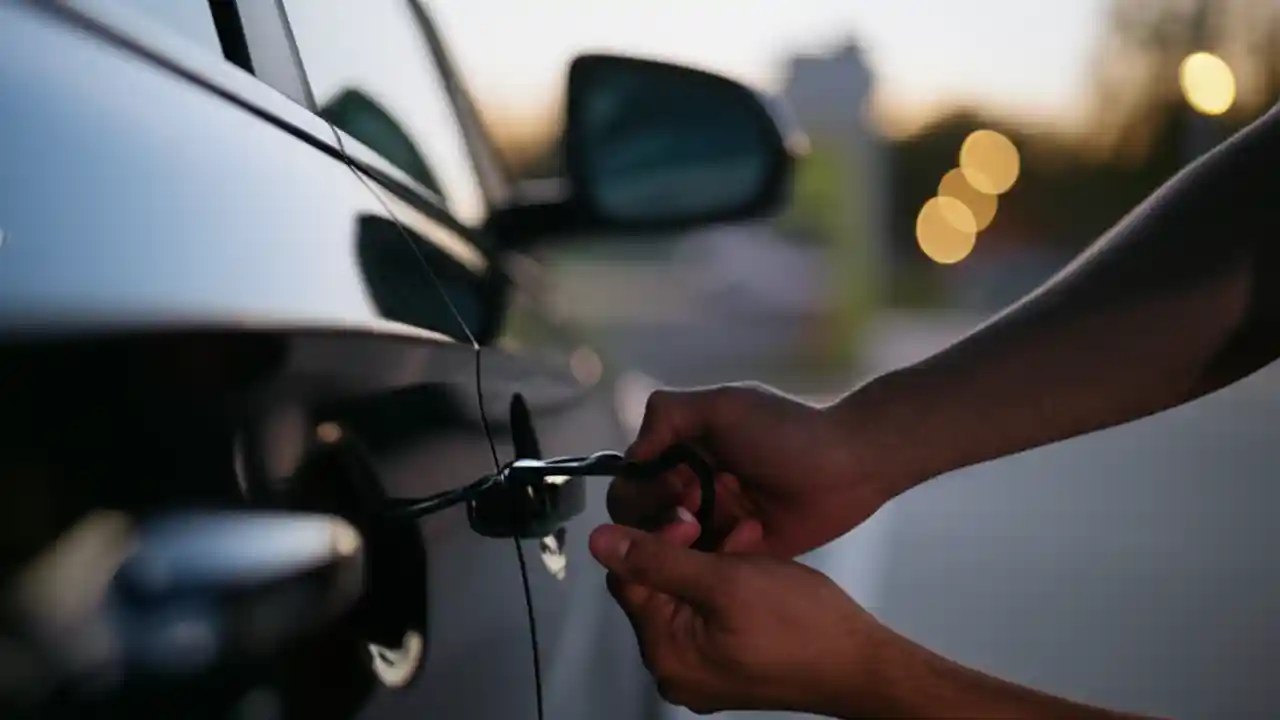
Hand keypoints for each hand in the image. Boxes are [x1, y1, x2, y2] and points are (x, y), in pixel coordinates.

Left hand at [589, 520, 889, 715]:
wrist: (862, 665)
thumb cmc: (798, 623)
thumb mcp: (724, 580)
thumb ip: (657, 558)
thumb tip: (598, 542)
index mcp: (664, 653)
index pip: (630, 581)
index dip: (656, 537)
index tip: (693, 516)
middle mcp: (675, 669)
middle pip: (658, 588)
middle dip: (690, 546)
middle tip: (728, 522)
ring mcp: (704, 669)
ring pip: (689, 594)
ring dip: (714, 557)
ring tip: (749, 535)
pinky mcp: (730, 662)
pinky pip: (711, 612)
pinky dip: (728, 581)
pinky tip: (755, 557)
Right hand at [610, 384, 897, 557]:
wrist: (848, 467)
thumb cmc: (786, 432)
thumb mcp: (723, 405)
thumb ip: (668, 415)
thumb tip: (632, 457)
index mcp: (682, 451)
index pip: (633, 479)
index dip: (645, 488)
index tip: (680, 484)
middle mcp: (691, 487)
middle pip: (641, 518)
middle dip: (660, 519)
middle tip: (694, 516)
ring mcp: (714, 523)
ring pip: (668, 548)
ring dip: (684, 541)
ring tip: (718, 528)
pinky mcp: (737, 553)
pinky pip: (706, 567)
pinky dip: (717, 554)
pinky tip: (749, 536)